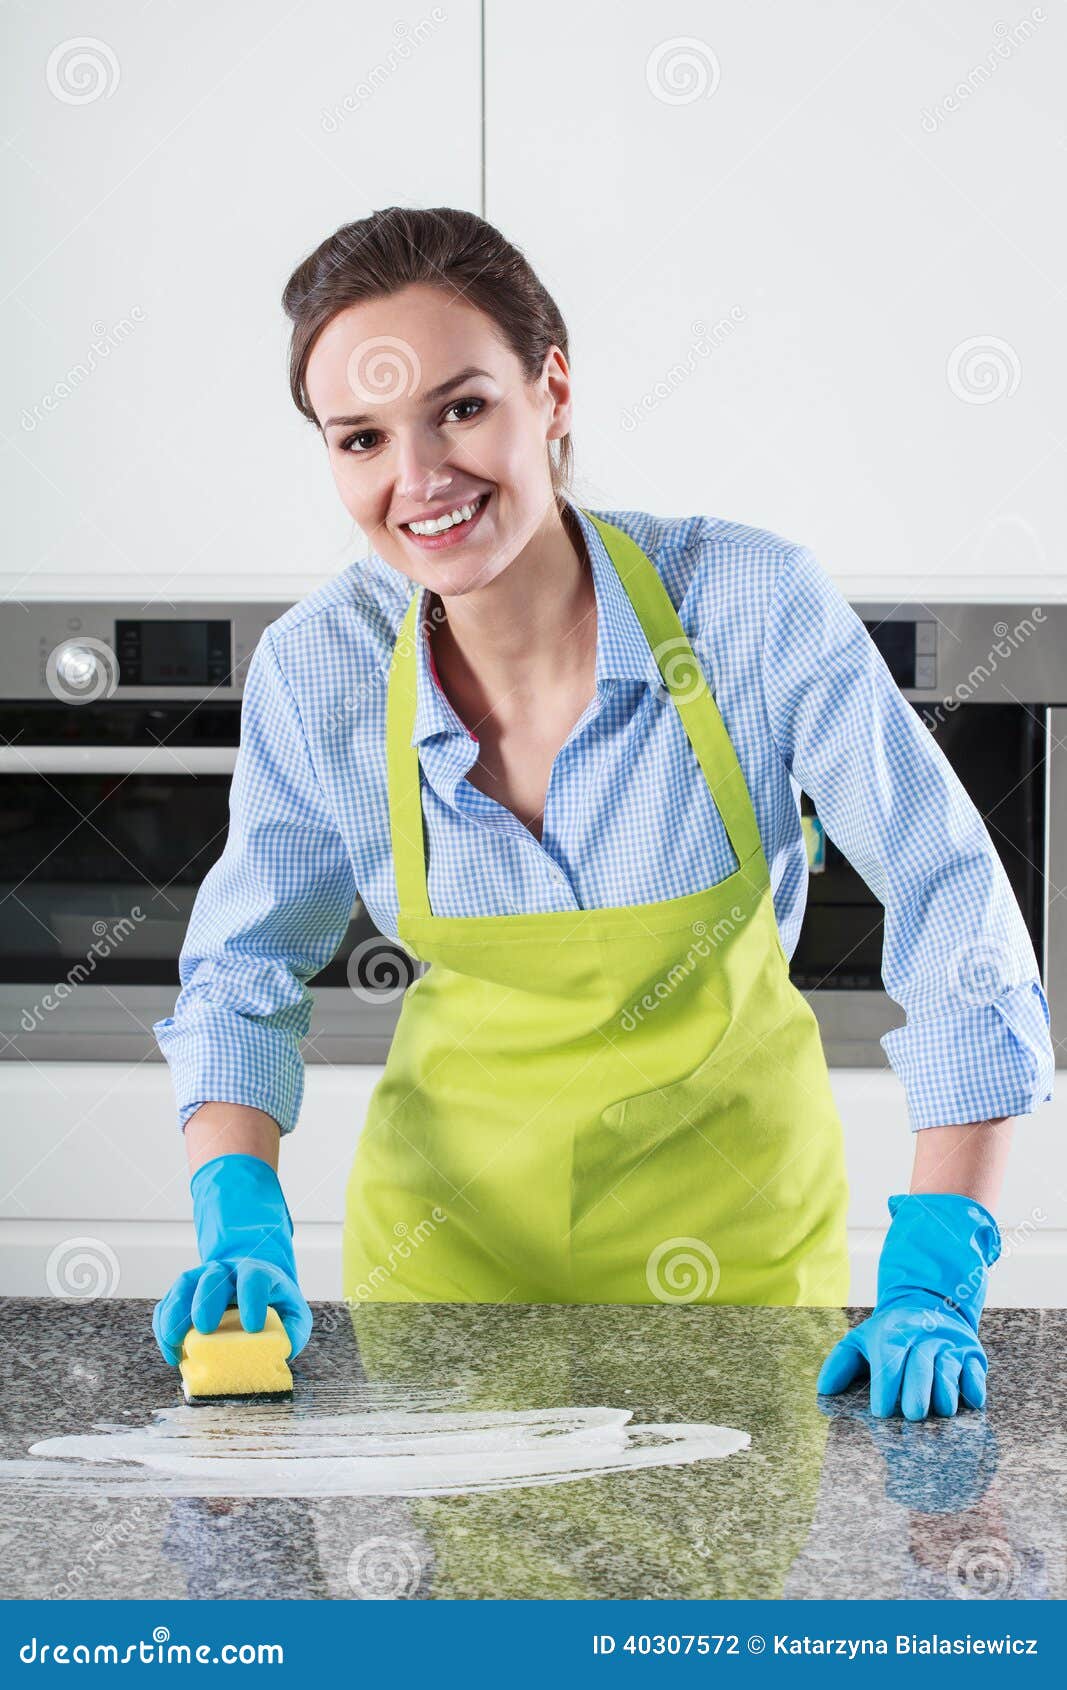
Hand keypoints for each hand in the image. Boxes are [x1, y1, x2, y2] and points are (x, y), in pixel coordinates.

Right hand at [152, 1153, 312, 1366]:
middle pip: (213, 1277)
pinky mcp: (185, 1292)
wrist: (255, 1285)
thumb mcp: (294, 1314)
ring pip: (185, 1285)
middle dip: (206, 1301)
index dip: (252, 1299)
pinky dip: (164, 1324)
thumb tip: (283, 1352)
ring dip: (176, 1312)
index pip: (255, 1278)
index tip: (252, 1327)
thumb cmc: (274, 1304)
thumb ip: (294, 1330)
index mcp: (258, 1273)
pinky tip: (169, 1348)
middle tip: (205, 1328)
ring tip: (174, 1340)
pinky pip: (169, 1301)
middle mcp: (227, 1270)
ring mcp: (202, 1277)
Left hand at [816, 1191, 999, 1420]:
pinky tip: (969, 1402)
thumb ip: (841, 1363)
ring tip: (939, 1411)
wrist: (929, 1304)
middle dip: (917, 1393)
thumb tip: (824, 1390)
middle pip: (921, 1366)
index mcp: (893, 1333)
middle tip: (912, 1416)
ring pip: (949, 1369)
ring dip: (945, 1393)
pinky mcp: (972, 1355)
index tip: (880, 1412)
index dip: (885, 1387)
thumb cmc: (889, 1335)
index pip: (889, 1360)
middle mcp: (923, 1337)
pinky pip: (976, 1372)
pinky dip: (974, 1388)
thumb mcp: (861, 1340)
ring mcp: (950, 1345)